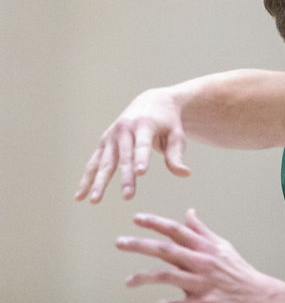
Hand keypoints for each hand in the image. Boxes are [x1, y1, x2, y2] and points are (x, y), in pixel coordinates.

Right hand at [75, 87, 188, 202]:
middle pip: (125, 156)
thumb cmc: (168, 122)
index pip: (143, 144)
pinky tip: (80, 196)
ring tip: (94, 200)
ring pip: (105, 161)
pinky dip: (87, 178)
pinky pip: (94, 162)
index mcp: (145, 124)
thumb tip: (184, 174)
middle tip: (128, 196)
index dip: (141, 158)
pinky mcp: (105, 141)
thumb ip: (176, 154)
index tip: (140, 173)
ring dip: (99, 181)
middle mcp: (125, 128)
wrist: (152, 102)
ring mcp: (112, 135)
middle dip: (125, 177)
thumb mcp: (177, 134)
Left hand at [117, 210, 284, 302]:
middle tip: (120, 242)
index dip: (155, 223)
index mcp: (205, 246)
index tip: (137, 218)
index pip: (176, 230)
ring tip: (128, 281)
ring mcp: (202, 283)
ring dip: (145, 277)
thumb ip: (202, 231)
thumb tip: (188, 213)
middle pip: (167, 250)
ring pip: (169, 276)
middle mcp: (202, 261)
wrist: (258, 296)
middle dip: (141, 245)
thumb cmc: (237, 271)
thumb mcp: (221, 245)